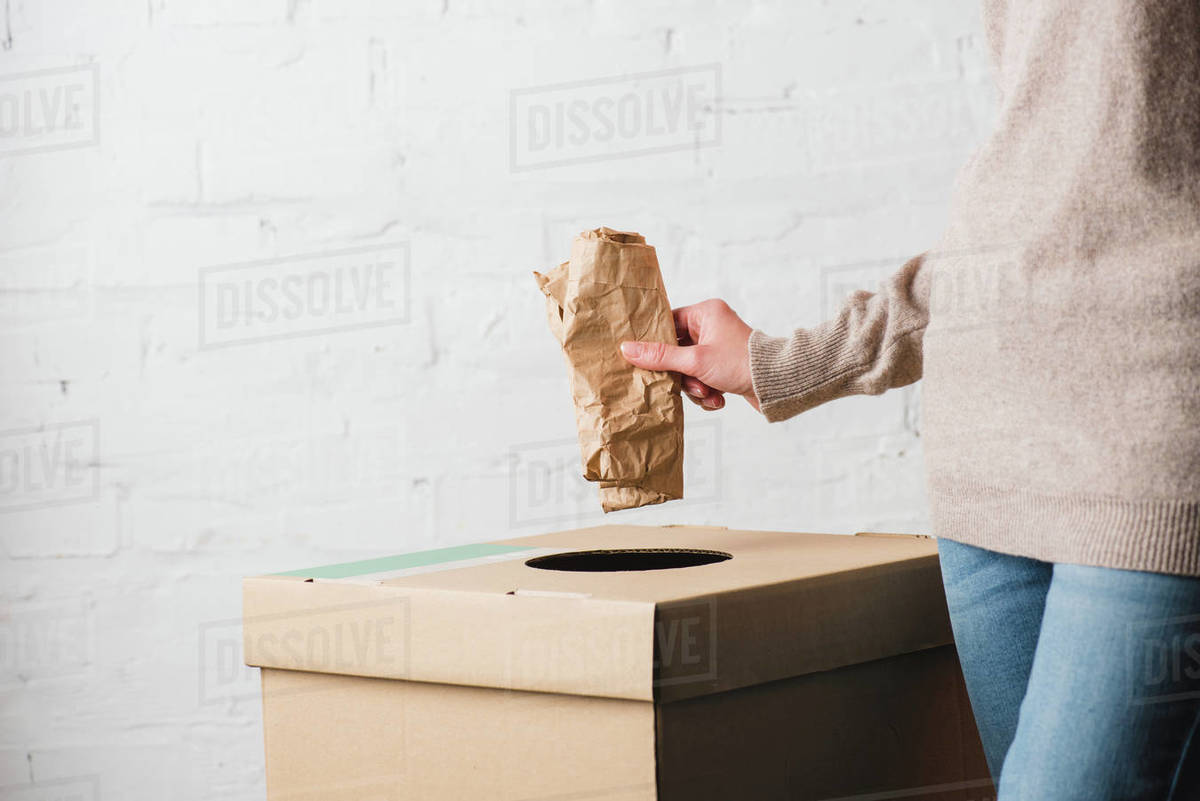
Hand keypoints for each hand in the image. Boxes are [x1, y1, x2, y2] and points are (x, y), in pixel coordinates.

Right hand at [620, 299, 758, 410]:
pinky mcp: (725, 366)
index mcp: (706, 313)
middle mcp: (712, 326)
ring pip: (689, 369)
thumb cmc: (740, 363)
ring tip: (709, 393)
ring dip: (696, 386)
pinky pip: (703, 378)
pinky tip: (719, 398)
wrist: (778, 384)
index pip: (668, 324)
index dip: (656, 344)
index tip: (644, 359)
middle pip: (676, 351)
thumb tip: (627, 349)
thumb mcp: (695, 361)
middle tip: (690, 383)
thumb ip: (660, 356)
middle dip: (682, 374)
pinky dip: (708, 391)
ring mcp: (718, 347)